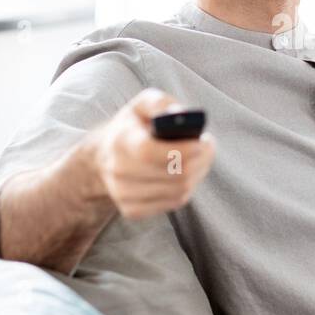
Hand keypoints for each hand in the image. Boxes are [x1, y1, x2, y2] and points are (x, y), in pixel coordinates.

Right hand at [84, 87, 215, 220]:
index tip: (202, 141)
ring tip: (198, 157)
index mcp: (120, 141)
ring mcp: (123, 194)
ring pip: (179, 191)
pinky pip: (174, 203)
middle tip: (208, 146)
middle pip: (174, 175)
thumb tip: (182, 116)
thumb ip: (161, 104)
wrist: (106, 155)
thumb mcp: (143, 105)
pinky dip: (187, 188)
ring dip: (198, 173)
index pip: (150, 152)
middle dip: (200, 160)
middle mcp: (119, 170)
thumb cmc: (133, 126)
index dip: (182, 149)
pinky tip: (185, 174)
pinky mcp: (132, 210)